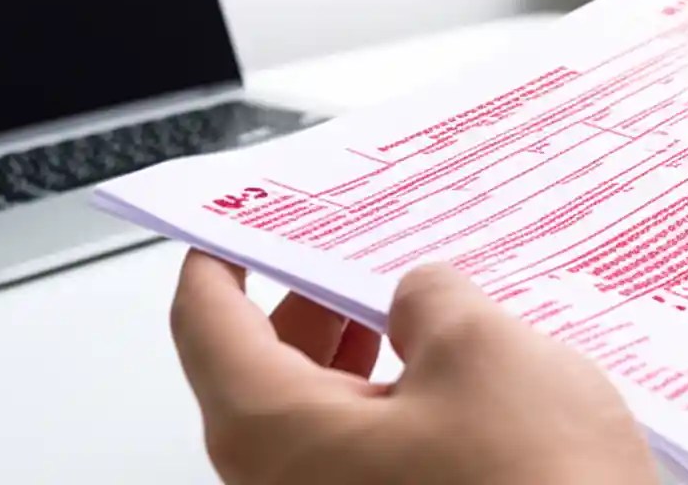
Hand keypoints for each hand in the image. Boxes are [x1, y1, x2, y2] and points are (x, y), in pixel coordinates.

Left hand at [169, 250, 657, 484]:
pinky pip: (365, 459)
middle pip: (261, 375)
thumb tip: (421, 297)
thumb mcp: (481, 348)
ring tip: (420, 315)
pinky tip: (454, 380)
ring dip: (361, 358)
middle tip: (350, 256)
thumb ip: (431, 298)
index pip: (207, 327)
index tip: (233, 228)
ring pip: (320, 420)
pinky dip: (394, 408)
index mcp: (276, 435)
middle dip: (310, 306)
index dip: (219, 263)